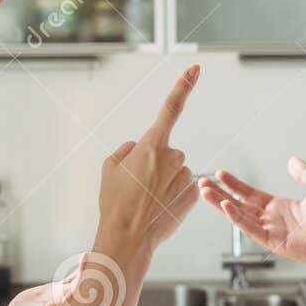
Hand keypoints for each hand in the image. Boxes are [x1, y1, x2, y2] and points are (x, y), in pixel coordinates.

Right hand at [96, 66, 200, 266]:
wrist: (128, 237)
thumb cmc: (115, 202)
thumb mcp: (109, 168)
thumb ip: (127, 149)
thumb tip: (140, 147)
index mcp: (151, 146)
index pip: (171, 108)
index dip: (184, 86)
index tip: (196, 68)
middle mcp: (173, 157)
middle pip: (166, 152)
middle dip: (155, 164)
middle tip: (137, 186)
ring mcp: (185, 176)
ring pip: (175, 172)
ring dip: (163, 182)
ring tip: (146, 201)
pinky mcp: (193, 194)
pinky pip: (182, 187)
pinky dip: (172, 195)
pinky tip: (159, 208)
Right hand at [198, 157, 305, 268]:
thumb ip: (305, 174)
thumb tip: (292, 160)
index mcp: (282, 208)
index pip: (251, 195)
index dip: (235, 185)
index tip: (220, 174)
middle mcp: (275, 221)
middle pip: (240, 206)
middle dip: (220, 195)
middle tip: (202, 184)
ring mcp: (274, 233)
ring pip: (241, 218)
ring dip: (223, 205)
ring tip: (206, 192)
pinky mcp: (277, 244)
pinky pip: (253, 231)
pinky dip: (239, 220)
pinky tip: (228, 207)